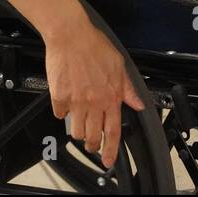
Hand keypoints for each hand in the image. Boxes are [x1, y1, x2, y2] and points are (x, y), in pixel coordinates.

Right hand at [44, 18, 146, 168]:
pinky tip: (67, 105)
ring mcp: (75, 101)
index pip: (113, 131)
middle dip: (93, 144)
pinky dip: (63, 113)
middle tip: (92, 144)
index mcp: (110, 96)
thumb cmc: (94, 46)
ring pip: (76, 131)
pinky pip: (60, 115)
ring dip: (78, 131)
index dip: (110, 151)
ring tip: (80, 123)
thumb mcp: (119, 66)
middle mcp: (93, 102)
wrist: (70, 35)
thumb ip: (128, 89)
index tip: (107, 161)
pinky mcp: (59, 97)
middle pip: (92, 136)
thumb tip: (138, 104)